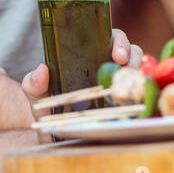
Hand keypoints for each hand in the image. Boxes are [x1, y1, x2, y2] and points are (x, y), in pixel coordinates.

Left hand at [19, 29, 140, 101]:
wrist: (51, 134)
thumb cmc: (47, 106)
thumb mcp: (37, 94)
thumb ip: (33, 83)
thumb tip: (41, 70)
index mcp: (90, 55)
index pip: (111, 38)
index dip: (120, 42)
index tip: (118, 55)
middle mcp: (107, 66)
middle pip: (131, 52)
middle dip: (133, 56)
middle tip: (125, 66)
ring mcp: (117, 84)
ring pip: (137, 72)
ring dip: (139, 75)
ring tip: (132, 84)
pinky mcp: (122, 104)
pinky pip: (137, 95)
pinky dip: (140, 95)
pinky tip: (136, 102)